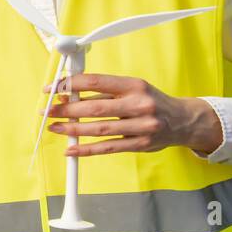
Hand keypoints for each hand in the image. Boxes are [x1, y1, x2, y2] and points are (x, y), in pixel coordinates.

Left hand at [43, 73, 222, 156]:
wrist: (182, 121)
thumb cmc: (151, 102)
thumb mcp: (132, 89)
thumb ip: (104, 92)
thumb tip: (69, 95)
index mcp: (134, 85)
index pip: (96, 82)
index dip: (71, 84)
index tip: (52, 88)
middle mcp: (139, 104)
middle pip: (95, 108)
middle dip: (67, 109)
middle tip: (48, 111)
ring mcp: (141, 126)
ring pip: (99, 129)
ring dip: (72, 129)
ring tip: (54, 128)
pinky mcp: (140, 144)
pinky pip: (108, 148)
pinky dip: (86, 150)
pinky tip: (70, 150)